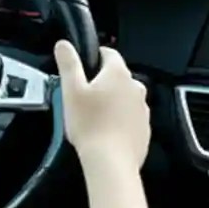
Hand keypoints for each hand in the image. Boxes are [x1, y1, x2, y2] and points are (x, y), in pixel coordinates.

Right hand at [53, 40, 149, 166]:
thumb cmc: (90, 125)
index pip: (108, 53)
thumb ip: (68, 63)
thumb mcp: (71, 90)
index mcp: (118, 73)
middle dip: (101, 84)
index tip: (82, 70)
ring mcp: (143, 108)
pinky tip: (106, 133)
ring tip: (93, 118)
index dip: (93, 58)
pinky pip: (130, 118)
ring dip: (112, 103)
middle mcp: (135, 87)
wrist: (111, 163)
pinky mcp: (144, 128)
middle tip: (83, 98)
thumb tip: (64, 44)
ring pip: (124, 98)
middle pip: (116, 77)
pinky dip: (120, 121)